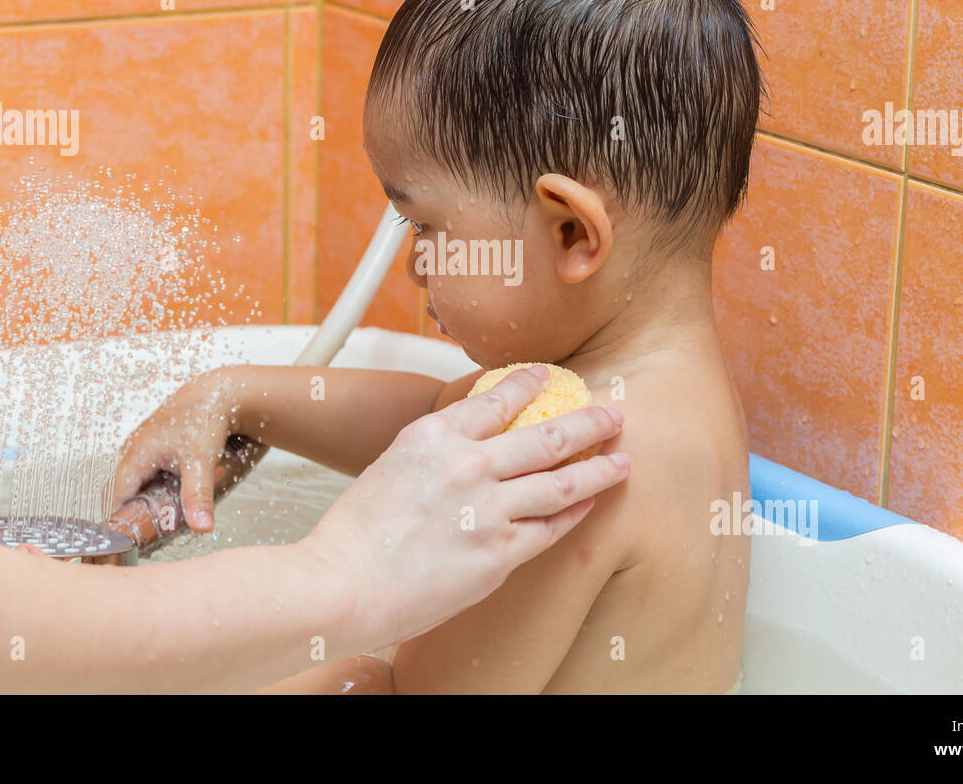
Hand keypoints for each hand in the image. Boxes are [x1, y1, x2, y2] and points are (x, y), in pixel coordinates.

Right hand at [112, 369, 236, 531]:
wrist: (218, 394)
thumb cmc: (205, 420)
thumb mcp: (201, 461)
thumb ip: (198, 496)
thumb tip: (202, 527)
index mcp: (134, 455)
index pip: (115, 499)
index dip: (120, 523)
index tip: (129, 545)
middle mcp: (132, 452)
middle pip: (121, 494)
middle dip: (131, 517)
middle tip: (146, 541)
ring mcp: (141, 450)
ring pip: (134, 486)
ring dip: (144, 506)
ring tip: (158, 527)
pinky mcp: (154, 450)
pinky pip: (145, 478)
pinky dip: (152, 494)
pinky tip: (168, 506)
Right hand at [300, 365, 629, 649]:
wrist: (341, 584)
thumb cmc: (356, 535)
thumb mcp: (392, 466)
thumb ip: (437, 452)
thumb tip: (473, 448)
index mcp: (433, 436)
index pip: (496, 399)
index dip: (530, 385)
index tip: (550, 377)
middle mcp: (467, 464)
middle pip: (546, 434)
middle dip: (588, 421)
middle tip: (612, 412)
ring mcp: (487, 508)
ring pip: (561, 481)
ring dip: (598, 467)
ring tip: (621, 459)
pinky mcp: (499, 552)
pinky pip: (550, 527)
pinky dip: (574, 513)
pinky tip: (589, 503)